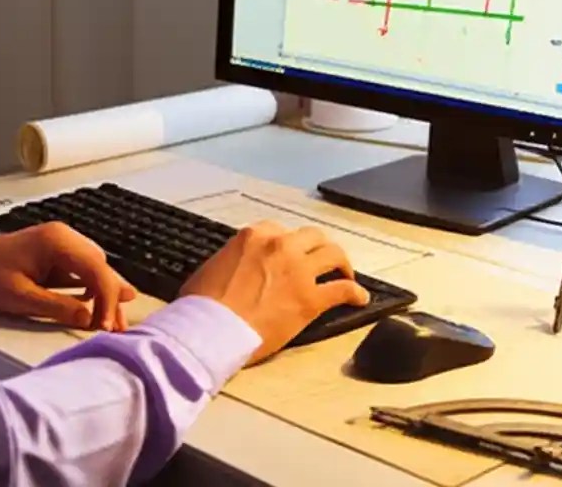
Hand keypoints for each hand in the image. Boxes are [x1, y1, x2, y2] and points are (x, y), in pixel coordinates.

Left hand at [0, 223, 136, 330]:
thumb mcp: (20, 299)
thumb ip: (58, 308)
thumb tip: (90, 319)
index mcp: (56, 241)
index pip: (96, 270)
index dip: (107, 300)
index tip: (105, 326)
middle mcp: (63, 236)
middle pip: (100, 267)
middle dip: (111, 298)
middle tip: (117, 328)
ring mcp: (60, 243)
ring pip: (95, 268)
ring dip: (104, 294)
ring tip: (114, 321)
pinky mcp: (54, 253)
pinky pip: (82, 270)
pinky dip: (91, 288)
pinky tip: (98, 305)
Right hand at [179, 221, 369, 364]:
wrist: (211, 330)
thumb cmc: (202, 305)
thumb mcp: (211, 267)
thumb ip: (232, 260)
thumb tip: (234, 270)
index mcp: (253, 236)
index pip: (280, 231)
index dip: (287, 243)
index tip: (289, 253)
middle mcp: (280, 246)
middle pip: (311, 237)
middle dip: (317, 247)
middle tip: (320, 259)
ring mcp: (298, 271)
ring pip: (333, 255)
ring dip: (341, 263)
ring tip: (345, 273)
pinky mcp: (310, 299)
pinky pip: (343, 290)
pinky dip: (355, 292)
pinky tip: (359, 298)